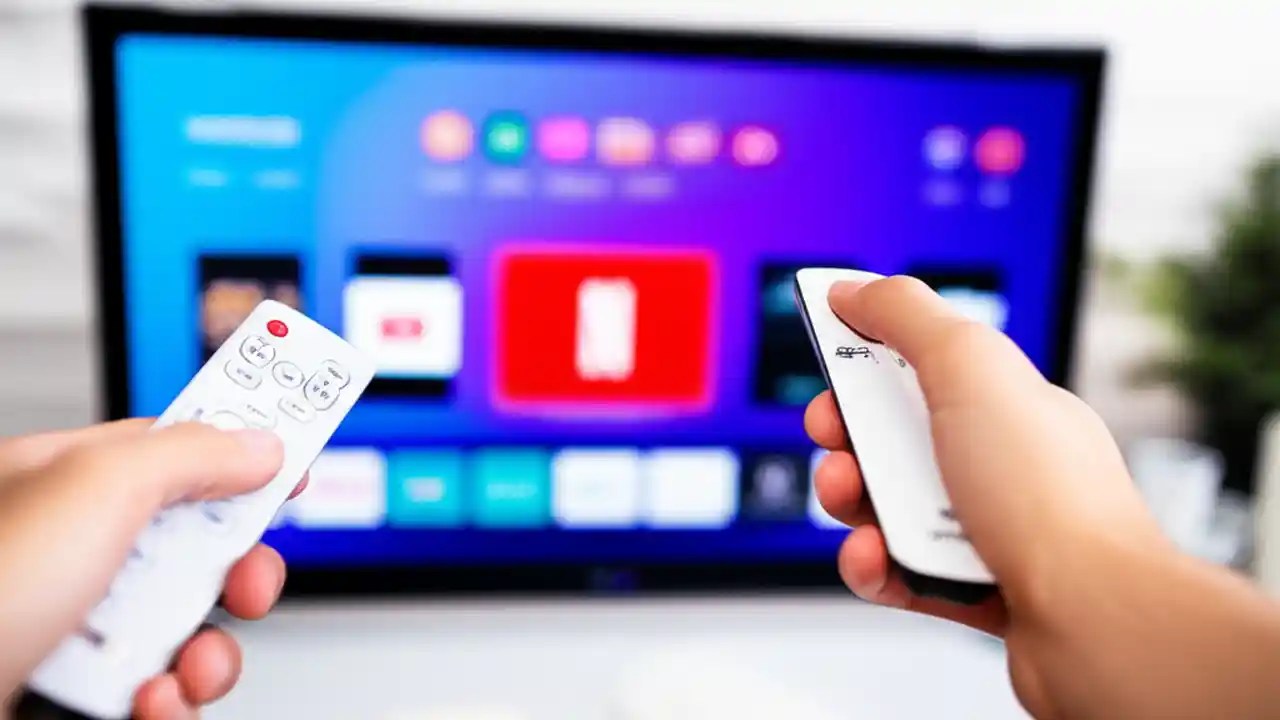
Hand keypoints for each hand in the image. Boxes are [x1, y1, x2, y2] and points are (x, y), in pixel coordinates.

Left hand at [0, 419, 303, 717]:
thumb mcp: (93, 492)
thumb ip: (189, 453)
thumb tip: (257, 444)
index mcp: (62, 481)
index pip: (173, 445)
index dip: (240, 446)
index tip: (295, 454)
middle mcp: (68, 551)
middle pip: (195, 542)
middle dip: (238, 567)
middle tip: (249, 578)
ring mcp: (72, 623)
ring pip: (185, 625)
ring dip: (205, 652)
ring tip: (184, 664)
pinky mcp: (76, 691)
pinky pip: (156, 689)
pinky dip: (167, 702)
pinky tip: (145, 701)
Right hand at [805, 276, 1279, 717]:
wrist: (1096, 618)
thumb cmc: (1048, 496)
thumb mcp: (969, 367)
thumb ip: (906, 315)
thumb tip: (854, 287)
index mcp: (1005, 401)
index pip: (923, 361)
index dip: (868, 353)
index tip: (830, 350)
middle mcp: (997, 461)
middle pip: (891, 435)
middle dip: (845, 435)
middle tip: (839, 440)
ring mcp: (985, 528)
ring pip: (886, 505)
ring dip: (851, 501)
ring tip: (858, 506)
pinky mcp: (967, 589)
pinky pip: (895, 570)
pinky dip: (874, 565)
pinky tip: (880, 560)